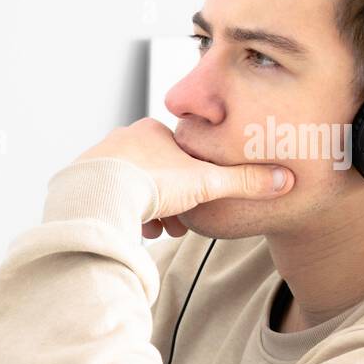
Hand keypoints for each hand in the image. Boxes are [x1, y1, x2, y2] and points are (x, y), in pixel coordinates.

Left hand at [76, 118, 292, 238]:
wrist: (100, 197)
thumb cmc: (152, 185)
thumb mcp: (206, 183)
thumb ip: (243, 182)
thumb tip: (284, 181)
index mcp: (151, 131)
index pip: (179, 156)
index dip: (193, 184)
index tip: (196, 207)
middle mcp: (121, 140)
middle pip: (154, 175)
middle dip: (169, 203)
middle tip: (176, 227)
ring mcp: (97, 160)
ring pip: (131, 189)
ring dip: (146, 211)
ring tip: (154, 232)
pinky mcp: (79, 183)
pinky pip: (107, 200)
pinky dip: (121, 215)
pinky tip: (129, 231)